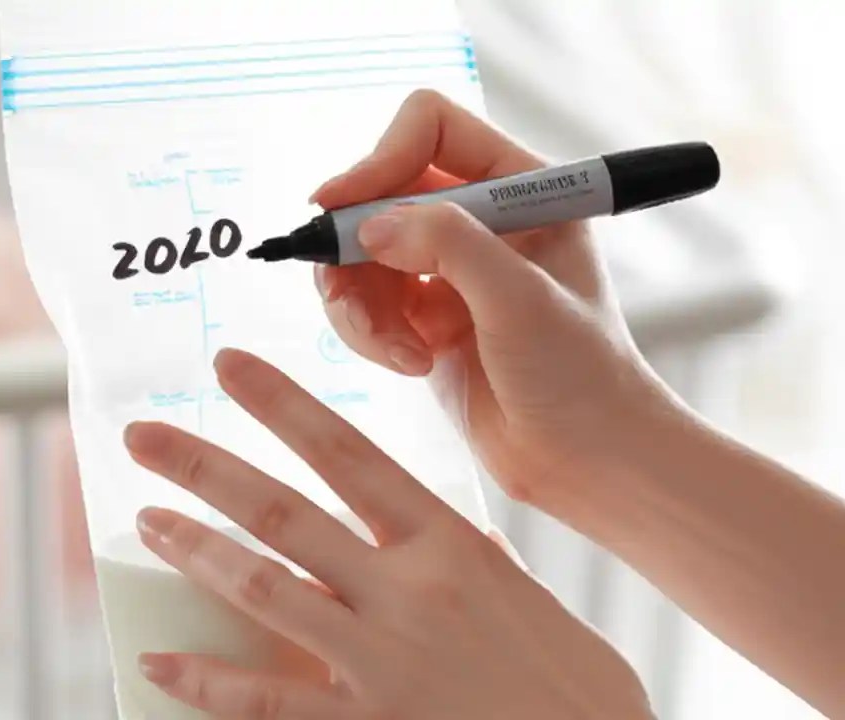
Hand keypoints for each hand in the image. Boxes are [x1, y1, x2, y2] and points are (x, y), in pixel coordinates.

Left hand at [123, 349, 650, 719]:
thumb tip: (440, 527)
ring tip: (146, 521)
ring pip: (264, 589)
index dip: (280, 405)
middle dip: (204, 468)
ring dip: (194, 551)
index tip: (229, 368)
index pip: (348, 453)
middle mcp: (408, 590)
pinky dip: (205, 678)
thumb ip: (470, 556)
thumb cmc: (573, 685)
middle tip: (140, 437)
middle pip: (283, 512)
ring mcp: (382, 660)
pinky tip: (156, 658)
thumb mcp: (526, 595)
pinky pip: (267, 700)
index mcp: (448, 543)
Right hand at [310, 90, 673, 508]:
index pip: (429, 131)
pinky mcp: (423, 318)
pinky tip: (410, 364)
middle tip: (342, 292)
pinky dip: (368, 334)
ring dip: (359, 303)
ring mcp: (448, 270)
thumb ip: (448, 245)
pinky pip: (363, 303)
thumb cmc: (583, 378)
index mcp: (521, 188)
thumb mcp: (521, 299)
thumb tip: (371, 226)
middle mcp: (481, 220)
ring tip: (395, 349)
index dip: (378, 160)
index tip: (339, 207)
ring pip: (359, 254)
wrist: (588, 463)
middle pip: (379, 193)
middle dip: (353, 247)